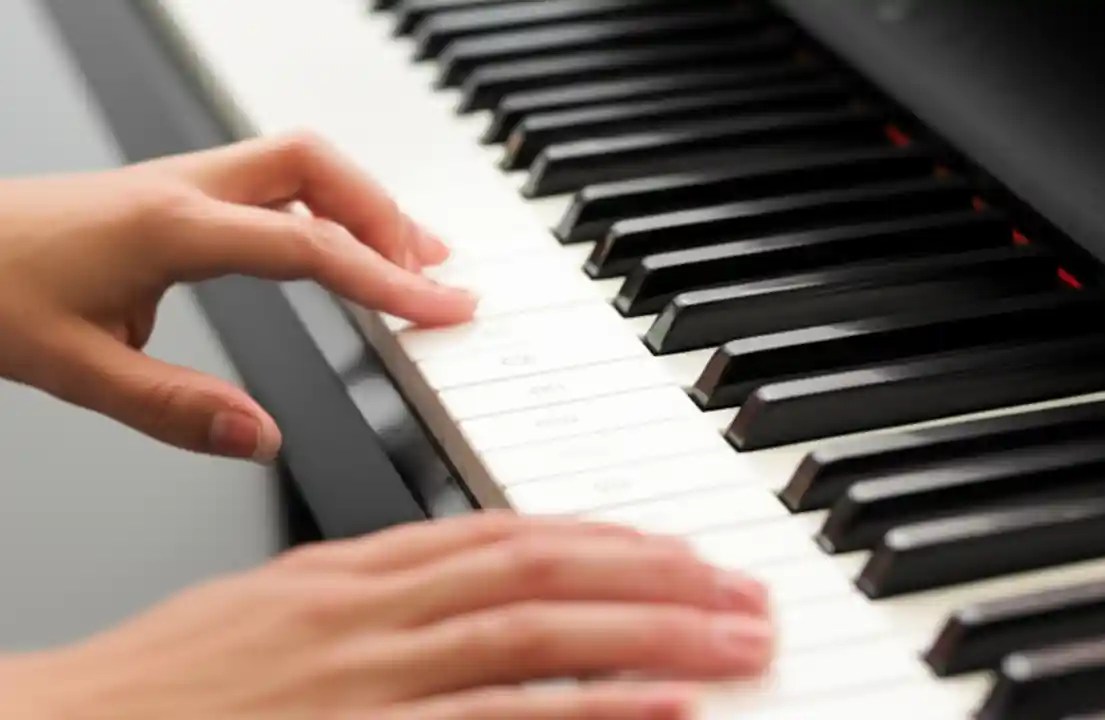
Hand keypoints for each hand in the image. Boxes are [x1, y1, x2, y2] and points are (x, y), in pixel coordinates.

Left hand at [0, 133, 476, 461]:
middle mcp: (187, 188)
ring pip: (301, 164)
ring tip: (410, 257)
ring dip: (364, 205)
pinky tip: (332, 246)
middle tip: (432, 277)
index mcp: (173, 227)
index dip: (388, 280)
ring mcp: (181, 181)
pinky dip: (323, 209)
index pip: (311, 246)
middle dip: (390, 219)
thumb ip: (175, 408)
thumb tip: (260, 435)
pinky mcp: (173, 192)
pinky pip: (273, 182)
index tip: (442, 307)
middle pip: (321, 169)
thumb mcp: (74, 368)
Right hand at [0, 513, 773, 718]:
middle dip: (657, 578)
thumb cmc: (160, 687)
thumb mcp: (271, 611)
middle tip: (741, 591)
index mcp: (348, 571)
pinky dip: (589, 713)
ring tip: (736, 639)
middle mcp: (368, 613)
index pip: (504, 531)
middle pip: (544, 571)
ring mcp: (365, 682)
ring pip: (539, 634)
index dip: (605, 537)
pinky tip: (663, 708)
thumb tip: (465, 589)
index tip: (676, 548)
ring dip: (652, 634)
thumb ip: (371, 594)